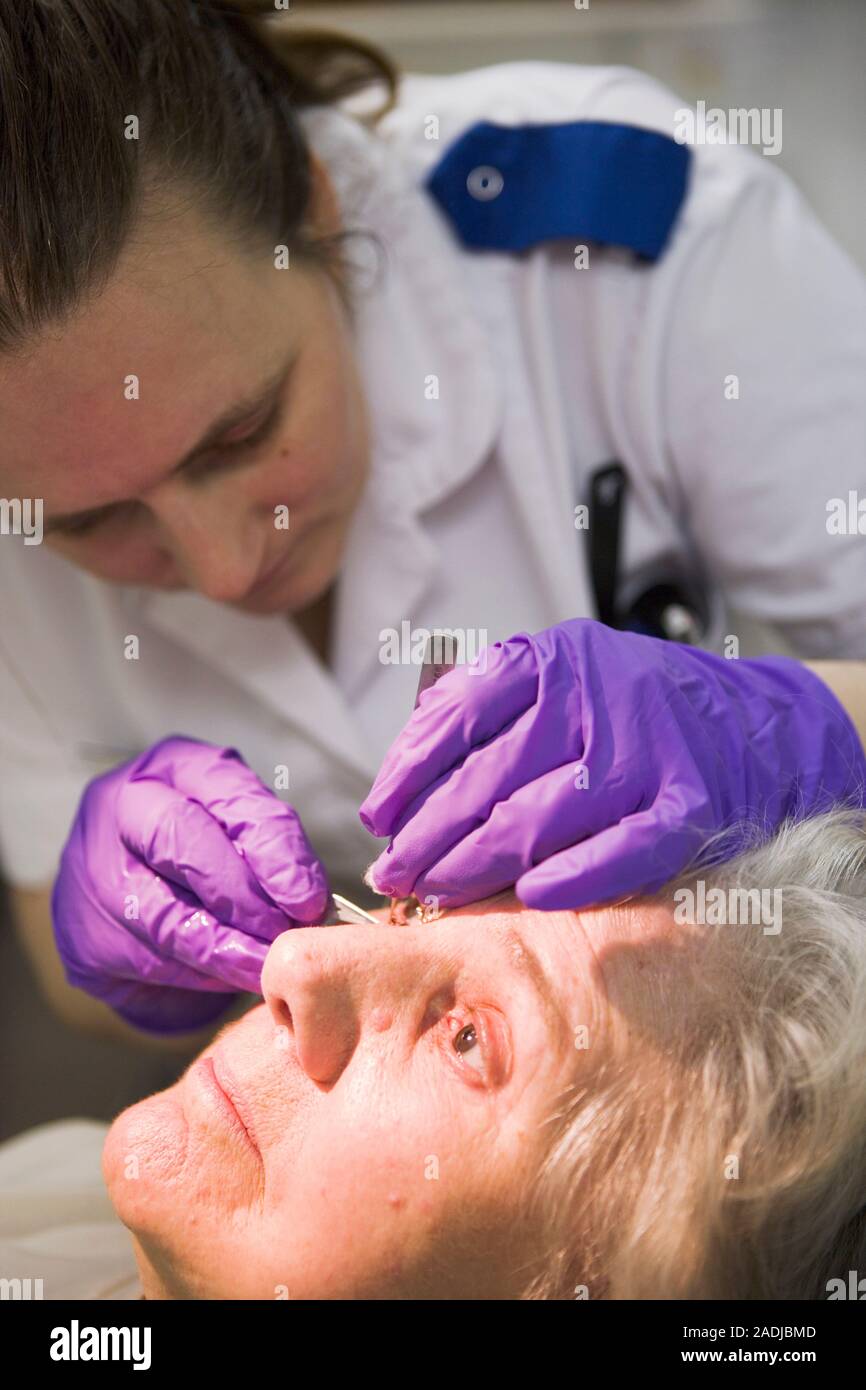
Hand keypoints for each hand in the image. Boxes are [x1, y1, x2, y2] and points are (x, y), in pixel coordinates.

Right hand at [52, 735, 329, 1033]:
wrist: (127, 902)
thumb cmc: (206, 855)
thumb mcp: (239, 832)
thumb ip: (269, 854)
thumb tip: (310, 905)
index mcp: (176, 766)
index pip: (228, 796)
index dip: (273, 851)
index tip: (308, 899)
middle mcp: (123, 804)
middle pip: (182, 841)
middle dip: (243, 896)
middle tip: (284, 933)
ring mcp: (90, 868)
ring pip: (163, 913)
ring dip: (225, 948)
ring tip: (265, 966)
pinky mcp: (82, 936)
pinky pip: (147, 961)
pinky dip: (196, 975)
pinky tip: (225, 978)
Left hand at [359, 619, 865, 909]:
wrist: (756, 724)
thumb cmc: (636, 708)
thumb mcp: (564, 676)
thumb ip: (489, 708)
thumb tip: (401, 778)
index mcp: (555, 661)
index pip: (457, 717)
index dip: (406, 775)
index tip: (377, 819)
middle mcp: (596, 698)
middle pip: (485, 780)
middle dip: (427, 836)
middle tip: (394, 874)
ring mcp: (645, 754)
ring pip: (536, 821)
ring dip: (474, 868)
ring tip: (434, 894)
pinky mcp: (688, 807)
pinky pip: (616, 853)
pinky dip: (568, 879)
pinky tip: (526, 898)